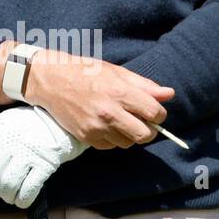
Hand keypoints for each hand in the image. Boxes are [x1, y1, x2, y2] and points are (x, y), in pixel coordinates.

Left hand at [0, 106, 87, 207]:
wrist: (61, 121)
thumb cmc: (28, 123)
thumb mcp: (3, 123)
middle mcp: (11, 140)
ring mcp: (29, 153)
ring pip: (8, 185)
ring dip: (6, 196)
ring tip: (8, 195)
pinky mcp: (46, 165)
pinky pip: (29, 190)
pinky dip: (22, 200)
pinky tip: (21, 199)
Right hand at [25, 50, 174, 148]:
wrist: (49, 79)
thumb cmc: (84, 71)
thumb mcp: (115, 71)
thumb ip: (144, 85)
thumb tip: (169, 94)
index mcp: (119, 92)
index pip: (154, 113)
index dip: (159, 113)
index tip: (153, 111)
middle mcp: (109, 112)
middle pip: (145, 135)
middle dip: (148, 130)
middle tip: (141, 121)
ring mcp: (96, 127)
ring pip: (128, 143)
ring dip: (129, 134)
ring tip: (119, 120)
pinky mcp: (86, 137)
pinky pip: (110, 146)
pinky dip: (112, 138)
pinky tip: (104, 124)